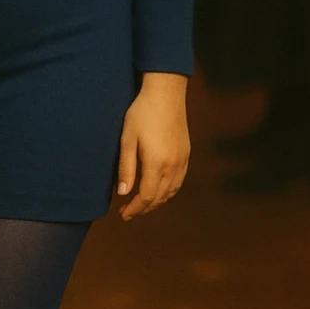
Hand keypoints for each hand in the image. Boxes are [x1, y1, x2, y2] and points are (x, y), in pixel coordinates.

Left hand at [116, 72, 189, 220]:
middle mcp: (173, 166)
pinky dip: (168, 192)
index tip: (123, 214)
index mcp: (157, 163)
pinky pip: (179, 181)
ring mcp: (182, 160)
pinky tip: (159, 190)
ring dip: (157, 202)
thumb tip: (123, 193)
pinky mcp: (186, 154)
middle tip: (128, 212)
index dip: (135, 209)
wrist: (165, 94)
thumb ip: (126, 168)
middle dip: (144, 208)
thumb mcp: (127, 139)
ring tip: (142, 204)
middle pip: (160, 197)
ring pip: (171, 192)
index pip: (146, 197)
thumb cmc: (142, 113)